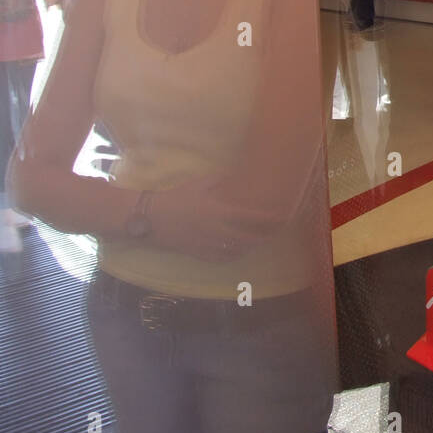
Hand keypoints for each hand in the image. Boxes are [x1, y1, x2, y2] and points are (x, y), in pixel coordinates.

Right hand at [148, 177, 280, 261]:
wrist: (150, 218)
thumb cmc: (176, 197)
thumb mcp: (199, 183)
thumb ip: (221, 180)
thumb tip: (238, 174)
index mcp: (218, 210)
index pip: (251, 216)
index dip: (269, 217)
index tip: (282, 215)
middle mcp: (216, 230)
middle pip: (249, 237)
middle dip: (265, 235)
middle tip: (275, 231)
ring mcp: (208, 244)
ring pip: (238, 250)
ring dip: (251, 246)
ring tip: (260, 240)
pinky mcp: (200, 253)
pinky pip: (223, 259)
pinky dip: (235, 255)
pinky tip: (240, 250)